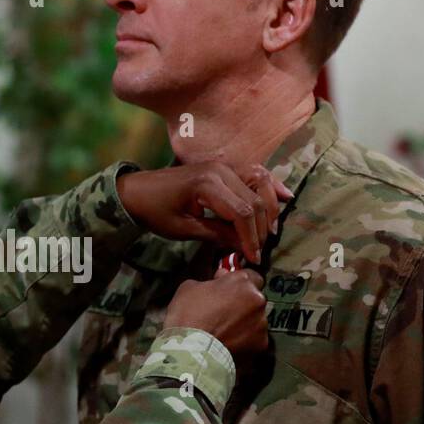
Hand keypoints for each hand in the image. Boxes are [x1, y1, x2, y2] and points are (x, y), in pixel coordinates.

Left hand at [117, 162, 293, 264]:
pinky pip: (255, 173)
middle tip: (259, 250)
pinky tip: (285, 196)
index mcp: (207, 184)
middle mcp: (220, 170)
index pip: (242, 212)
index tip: (253, 258)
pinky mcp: (225, 168)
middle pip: (255, 199)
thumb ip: (217, 234)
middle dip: (261, 228)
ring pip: (260, 183)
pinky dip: (270, 185)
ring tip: (270, 231)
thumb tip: (244, 247)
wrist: (138, 191)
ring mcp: (224, 166)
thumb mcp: (184, 229)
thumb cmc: (156, 212)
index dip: (250, 238)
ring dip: (270, 207)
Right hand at [163, 269, 268, 365]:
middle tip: (222, 313)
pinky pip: (254, 340)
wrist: (191, 352)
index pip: (252, 276)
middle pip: (254, 299)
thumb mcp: (189, 288)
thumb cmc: (188, 316)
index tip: (228, 289)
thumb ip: (210, 282)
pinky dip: (244, 342)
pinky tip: (228, 346)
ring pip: (255, 321)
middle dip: (241, 304)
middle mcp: (257, 301)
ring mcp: (261, 325)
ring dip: (243, 324)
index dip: (239, 283)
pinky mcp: (260, 346)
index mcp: (242, 283)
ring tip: (224, 334)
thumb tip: (218, 281)